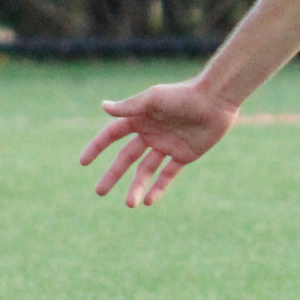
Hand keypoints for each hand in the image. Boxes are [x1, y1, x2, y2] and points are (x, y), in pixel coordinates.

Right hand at [78, 80, 238, 206]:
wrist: (216, 100)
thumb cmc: (184, 95)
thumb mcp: (154, 99)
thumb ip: (130, 107)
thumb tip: (103, 107)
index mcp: (141, 118)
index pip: (113, 135)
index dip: (97, 147)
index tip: (83, 162)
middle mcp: (151, 133)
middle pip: (126, 158)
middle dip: (113, 175)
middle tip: (99, 192)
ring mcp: (167, 145)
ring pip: (146, 170)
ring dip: (137, 187)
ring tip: (130, 204)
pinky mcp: (184, 155)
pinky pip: (168, 174)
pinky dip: (159, 188)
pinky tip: (150, 201)